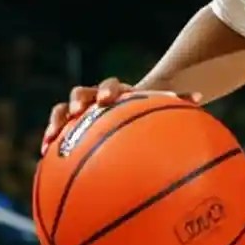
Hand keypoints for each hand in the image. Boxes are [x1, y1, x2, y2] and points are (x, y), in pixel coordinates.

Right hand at [39, 77, 200, 154]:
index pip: (112, 85)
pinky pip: (57, 133)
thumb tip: (202, 96)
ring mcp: (80, 112)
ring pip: (62, 111)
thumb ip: (179, 101)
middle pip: (81, 92)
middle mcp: (96, 98)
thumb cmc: (149, 109)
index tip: (107, 102)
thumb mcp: (163, 106)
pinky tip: (43, 159)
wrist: (129, 108)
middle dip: (78, 102)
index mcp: (120, 92)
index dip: (107, 91)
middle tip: (79, 112)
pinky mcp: (70, 127)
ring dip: (57, 121)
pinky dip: (51, 142)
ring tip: (51, 139)